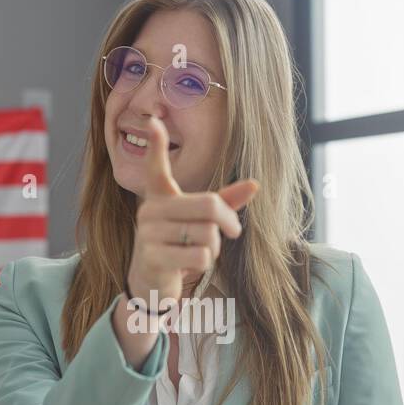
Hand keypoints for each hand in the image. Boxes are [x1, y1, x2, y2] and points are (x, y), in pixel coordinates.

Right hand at [126, 115, 257, 305]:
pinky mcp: (153, 258)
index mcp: (160, 196)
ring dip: (214, 248)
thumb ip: (225, 203)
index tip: (154, 121)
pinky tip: (188, 267)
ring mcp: (148, 233)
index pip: (156, 166)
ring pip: (208, 234)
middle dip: (228, 221)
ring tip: (197, 253)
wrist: (151, 283)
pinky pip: (200, 256)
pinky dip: (204, 264)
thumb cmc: (179, 246)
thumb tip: (255, 184)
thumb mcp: (201, 222)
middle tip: (234, 232)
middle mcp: (150, 210)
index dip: (156, 144)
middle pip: (208, 205)